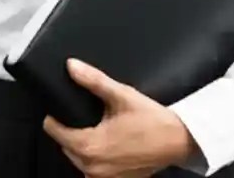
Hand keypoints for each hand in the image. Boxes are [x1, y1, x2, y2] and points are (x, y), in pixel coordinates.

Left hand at [42, 59, 197, 177]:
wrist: (180, 141)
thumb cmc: (153, 120)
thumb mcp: (121, 95)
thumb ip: (93, 80)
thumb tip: (72, 66)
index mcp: (89, 146)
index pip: (54, 131)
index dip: (54, 116)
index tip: (60, 107)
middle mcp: (93, 166)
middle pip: (64, 145)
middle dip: (69, 130)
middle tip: (83, 114)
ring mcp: (104, 177)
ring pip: (78, 158)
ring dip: (82, 144)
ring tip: (97, 127)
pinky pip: (94, 168)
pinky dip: (96, 156)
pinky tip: (108, 143)